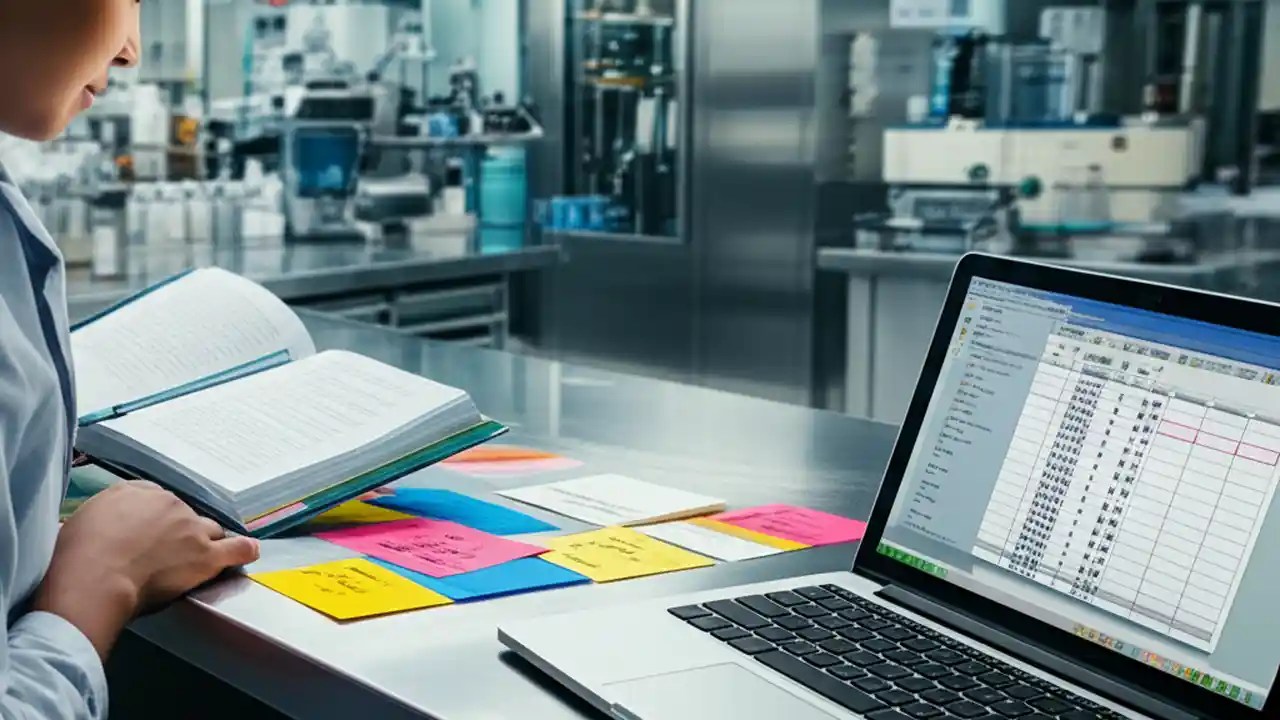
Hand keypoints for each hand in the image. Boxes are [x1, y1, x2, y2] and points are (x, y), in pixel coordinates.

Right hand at [32, 481, 259, 657]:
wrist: (94, 577)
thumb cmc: (75, 556)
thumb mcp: (78, 523)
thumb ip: (98, 520)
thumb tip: (97, 529)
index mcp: (134, 491)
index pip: (155, 500)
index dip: (155, 520)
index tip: (149, 534)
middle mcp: (168, 502)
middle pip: (184, 516)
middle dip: (178, 533)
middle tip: (164, 555)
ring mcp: (191, 528)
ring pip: (209, 531)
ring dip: (205, 544)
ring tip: (196, 560)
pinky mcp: (205, 555)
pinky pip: (236, 548)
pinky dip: (244, 550)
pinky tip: (249, 551)